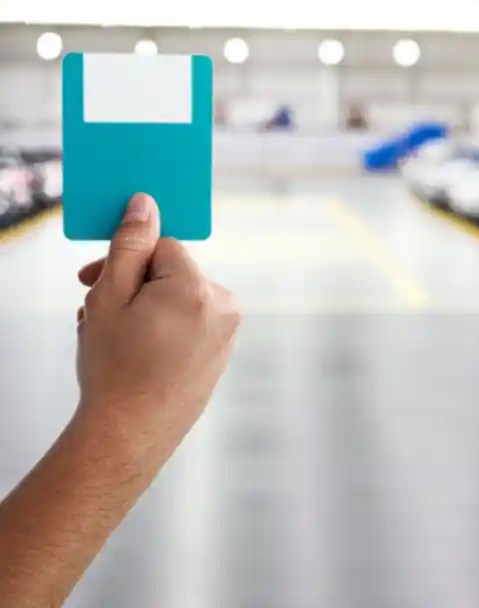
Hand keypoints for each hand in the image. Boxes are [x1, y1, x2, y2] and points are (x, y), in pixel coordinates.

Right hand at [75, 193, 240, 452]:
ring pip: (176, 300)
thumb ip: (129, 246)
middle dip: (130, 285)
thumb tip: (146, 202)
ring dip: (141, 308)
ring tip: (110, 337)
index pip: (162, 247)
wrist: (129, 436)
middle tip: (92, 310)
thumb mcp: (110, 297)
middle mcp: (223, 306)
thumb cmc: (115, 366)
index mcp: (198, 288)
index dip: (124, 260)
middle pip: (171, 273)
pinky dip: (160, 329)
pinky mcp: (221, 354)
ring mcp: (227, 333)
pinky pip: (188, 325)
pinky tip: (134, 351)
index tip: (91, 277)